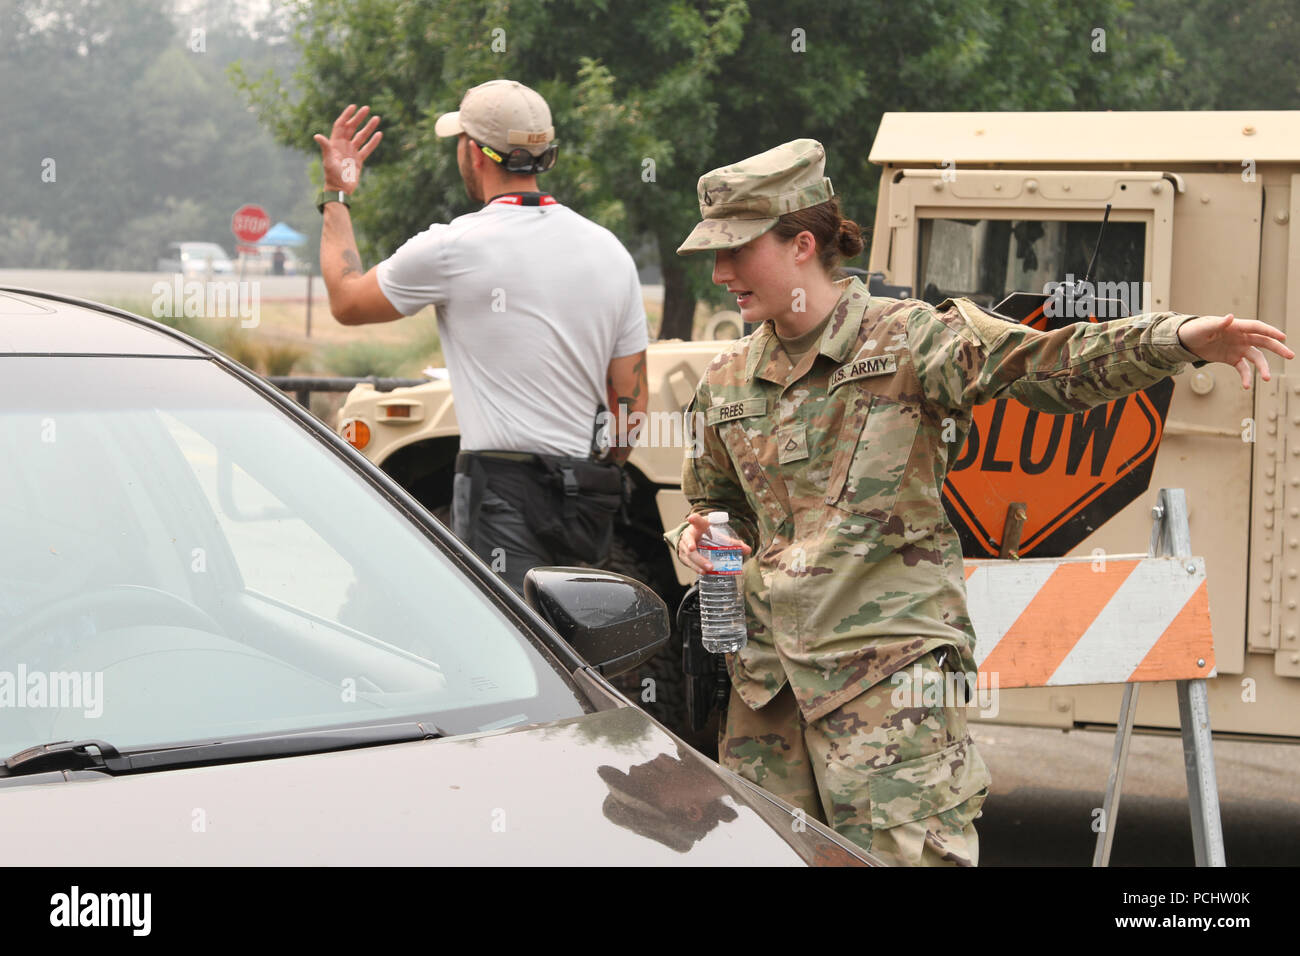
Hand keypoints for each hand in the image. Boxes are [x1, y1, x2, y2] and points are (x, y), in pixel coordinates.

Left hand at [313, 104, 382, 193]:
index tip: (353, 107)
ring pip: (361, 136)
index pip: (341, 125)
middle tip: (367, 108)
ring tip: (376, 118)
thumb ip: (325, 147)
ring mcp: (352, 152)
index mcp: (335, 143)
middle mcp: (343, 145)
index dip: (346, 115)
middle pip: (352, 128)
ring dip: (368, 127)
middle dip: (359, 118)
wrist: (340, 189)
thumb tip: (317, 136)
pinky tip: (379, 134)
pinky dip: (373, 142)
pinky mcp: (359, 160)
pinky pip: (367, 148)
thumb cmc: (332, 175)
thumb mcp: (328, 161)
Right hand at [675, 513, 751, 573]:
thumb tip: (748, 550)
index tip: (691, 518)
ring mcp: (683, 545)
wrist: (691, 537)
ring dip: (698, 564)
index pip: (696, 520)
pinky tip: (703, 572)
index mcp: (698, 525)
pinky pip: (688, 562)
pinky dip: (695, 567)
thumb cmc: (706, 534)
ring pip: (689, 555)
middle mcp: (689, 534)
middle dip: (699, 554)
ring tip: (707, 570)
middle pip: (690, 543)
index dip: (694, 519)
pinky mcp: (682, 555)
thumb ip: (731, 542)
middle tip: (709, 563)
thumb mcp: (717, 533)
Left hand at [1177, 314, 1293, 387]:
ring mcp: (1238, 348)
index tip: (1283, 337)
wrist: (1187, 341)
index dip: (1270, 332)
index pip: (1257, 328)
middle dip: (1278, 348)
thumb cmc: (1195, 330)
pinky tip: (1246, 386)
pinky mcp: (1232, 359)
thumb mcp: (1204, 327)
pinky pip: (1243, 368)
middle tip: (1291, 356)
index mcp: (1236, 326)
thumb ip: (1218, 324)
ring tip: (1266, 379)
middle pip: (1264, 342)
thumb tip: (1230, 317)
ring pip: (1256, 358)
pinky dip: (1246, 376)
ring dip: (1262, 368)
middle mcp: (1241, 337)